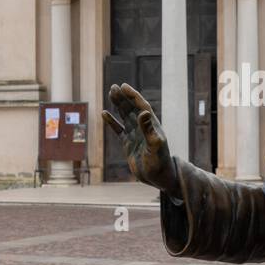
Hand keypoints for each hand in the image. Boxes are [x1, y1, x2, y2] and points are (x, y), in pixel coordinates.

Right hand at [101, 82, 179, 196]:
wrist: (158, 178)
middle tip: (114, 87)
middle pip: (132, 109)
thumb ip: (148, 129)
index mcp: (152, 126)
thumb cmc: (160, 163)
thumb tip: (144, 112)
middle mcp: (144, 128)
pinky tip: (105, 113)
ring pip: (125, 116)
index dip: (133, 96)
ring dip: (118, 105)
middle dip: (123, 98)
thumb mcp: (154, 145)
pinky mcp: (129, 144)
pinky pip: (119, 129)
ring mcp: (136, 135)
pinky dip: (112, 122)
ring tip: (111, 93)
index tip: (124, 86)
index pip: (142, 107)